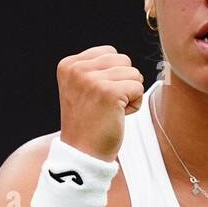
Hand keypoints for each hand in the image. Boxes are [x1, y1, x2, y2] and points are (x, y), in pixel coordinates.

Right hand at [56, 46, 144, 162]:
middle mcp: (77, 69)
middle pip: (123, 60)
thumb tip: (124, 59)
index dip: (112, 76)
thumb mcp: (83, 89)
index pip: (109, 52)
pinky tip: (118, 117)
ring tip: (111, 111)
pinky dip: (135, 105)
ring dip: (129, 94)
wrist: (83, 154)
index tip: (97, 97)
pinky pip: (138, 88)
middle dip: (122, 83)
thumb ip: (96, 69)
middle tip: (106, 106)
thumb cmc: (89, 124)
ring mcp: (92, 80)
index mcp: (69, 65)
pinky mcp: (109, 92)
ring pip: (133, 73)